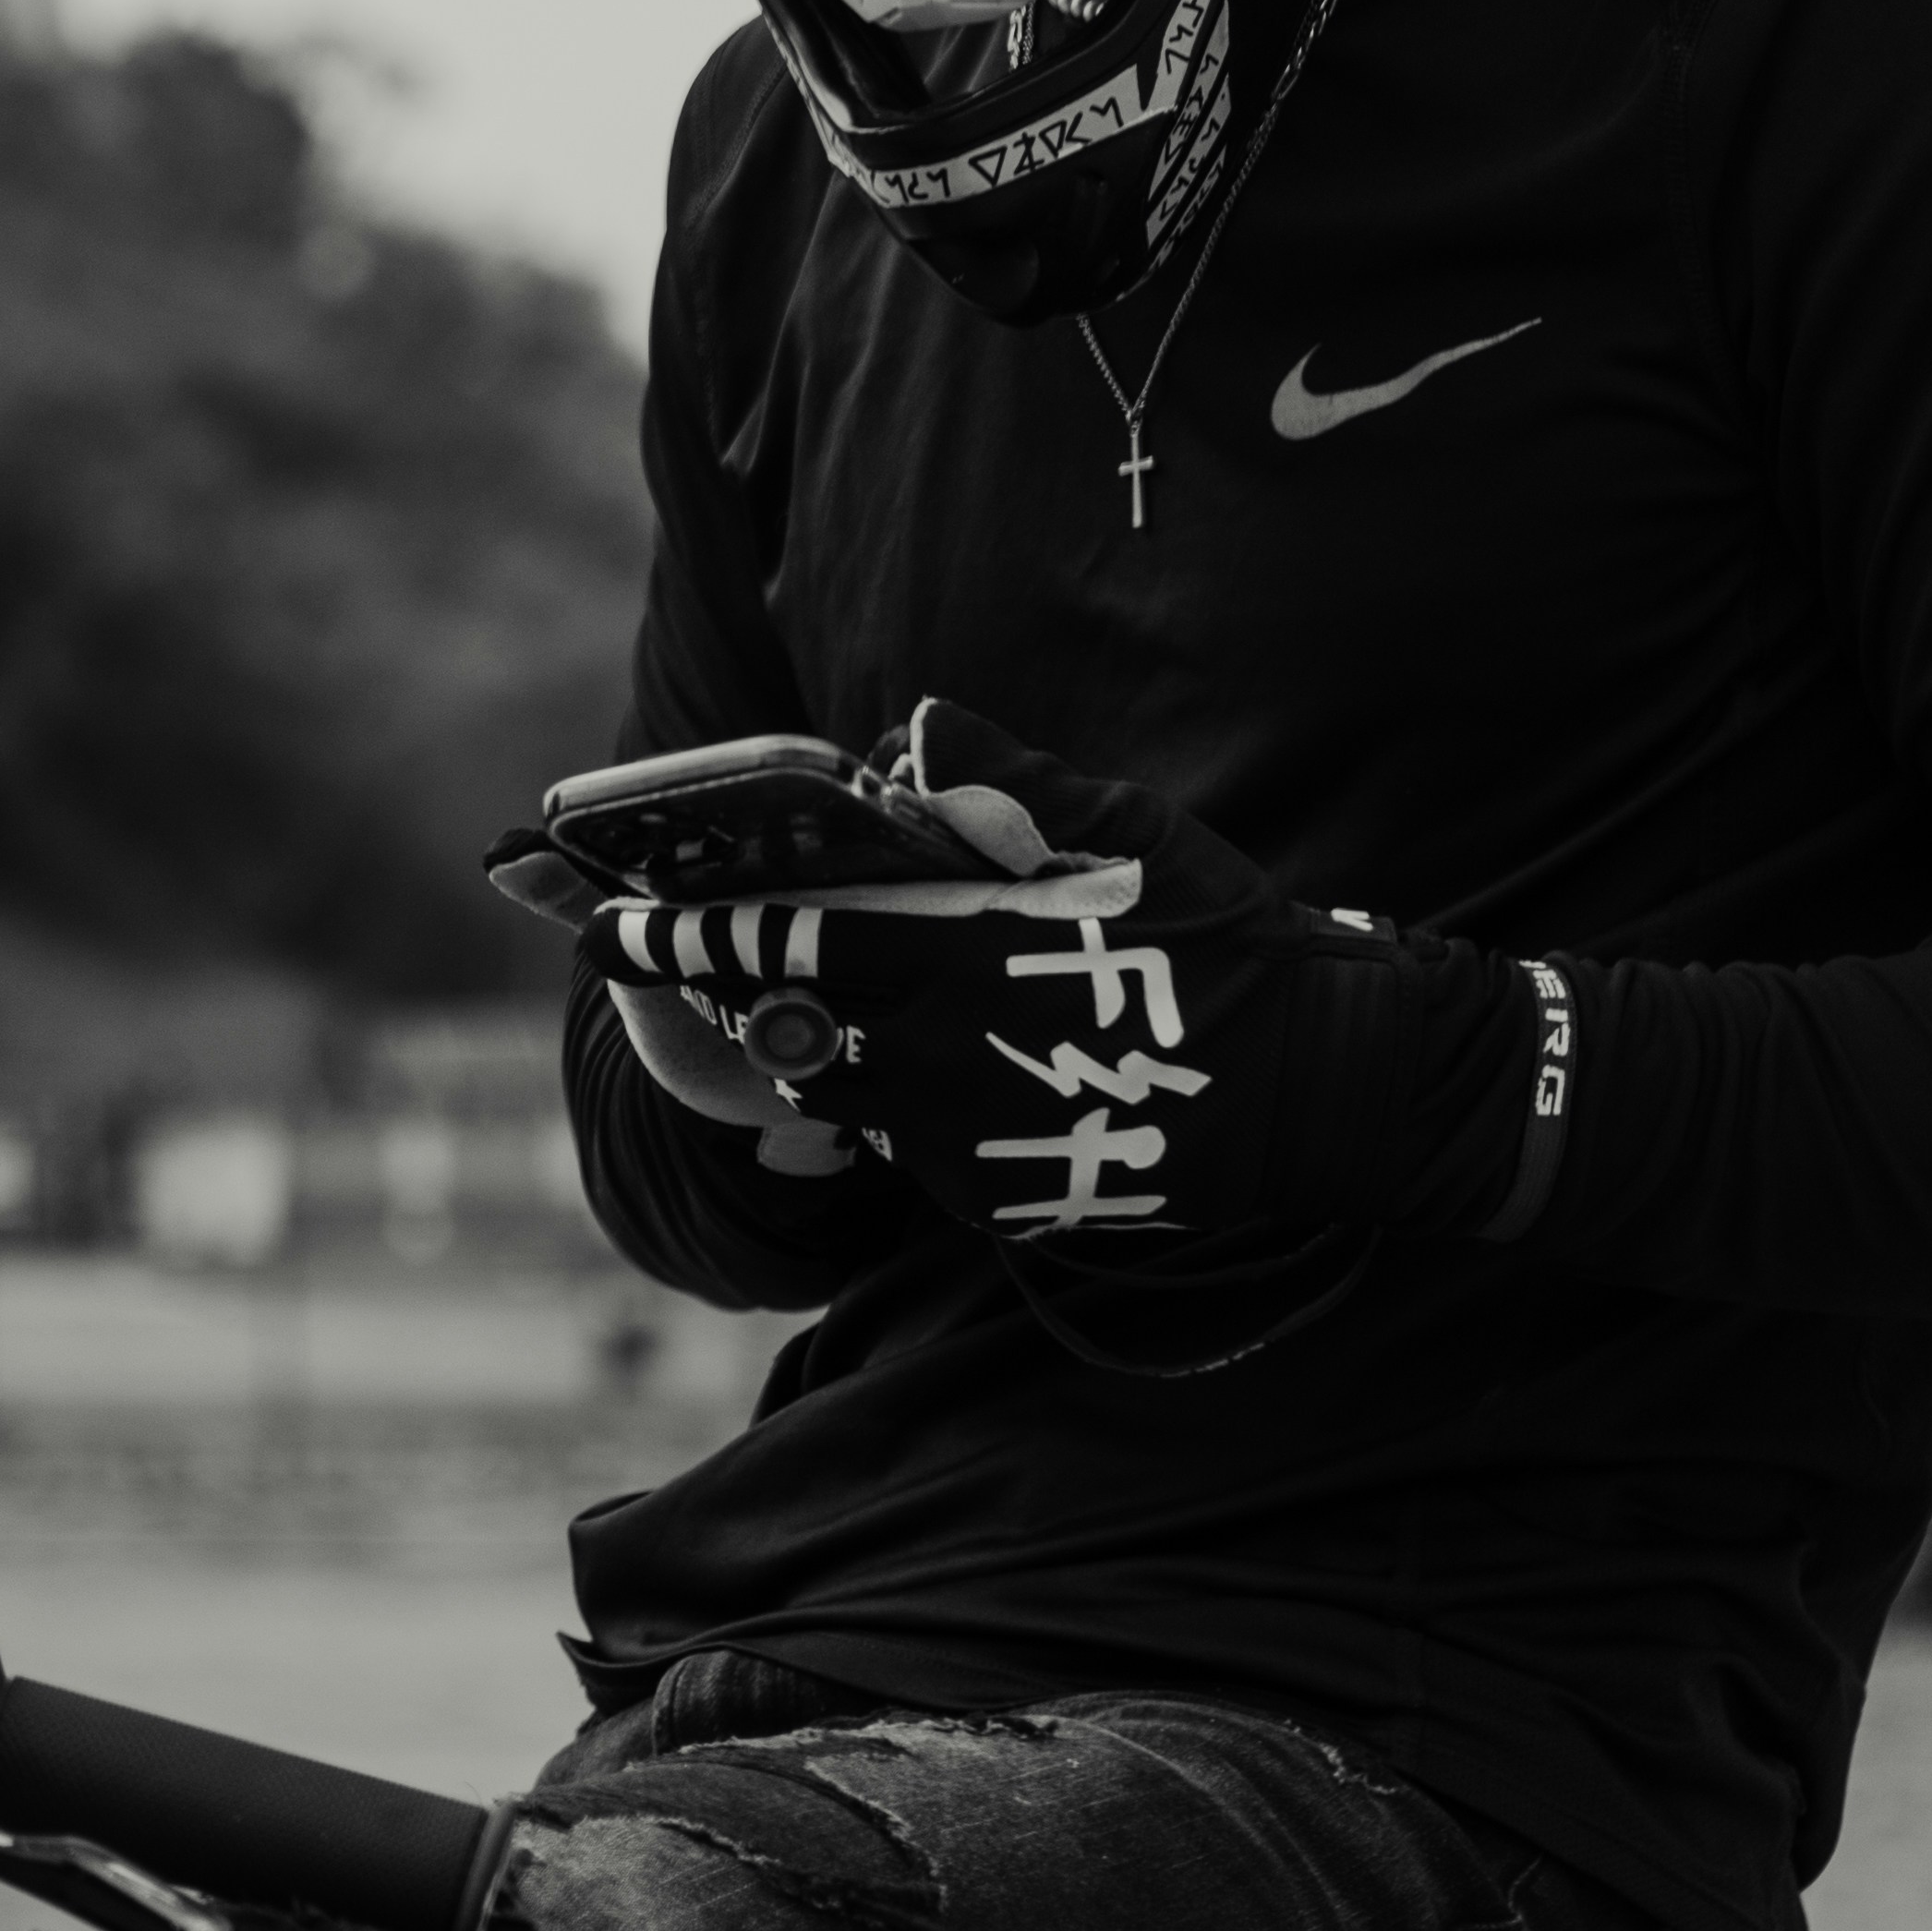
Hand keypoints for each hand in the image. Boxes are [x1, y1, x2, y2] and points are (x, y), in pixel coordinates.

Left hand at [595, 699, 1528, 1258]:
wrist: (1321, 1091)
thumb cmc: (1221, 942)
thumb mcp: (1122, 831)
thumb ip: (1003, 779)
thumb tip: (911, 735)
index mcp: (955, 959)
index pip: (786, 941)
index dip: (690, 933)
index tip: (610, 925)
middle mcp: (937, 1058)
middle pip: (791, 1024)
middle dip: (733, 990)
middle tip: (676, 964)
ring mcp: (961, 1139)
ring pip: (844, 1089)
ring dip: (833, 1043)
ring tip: (861, 1003)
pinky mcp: (992, 1195)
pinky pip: (914, 1145)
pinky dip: (911, 1100)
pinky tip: (961, 1063)